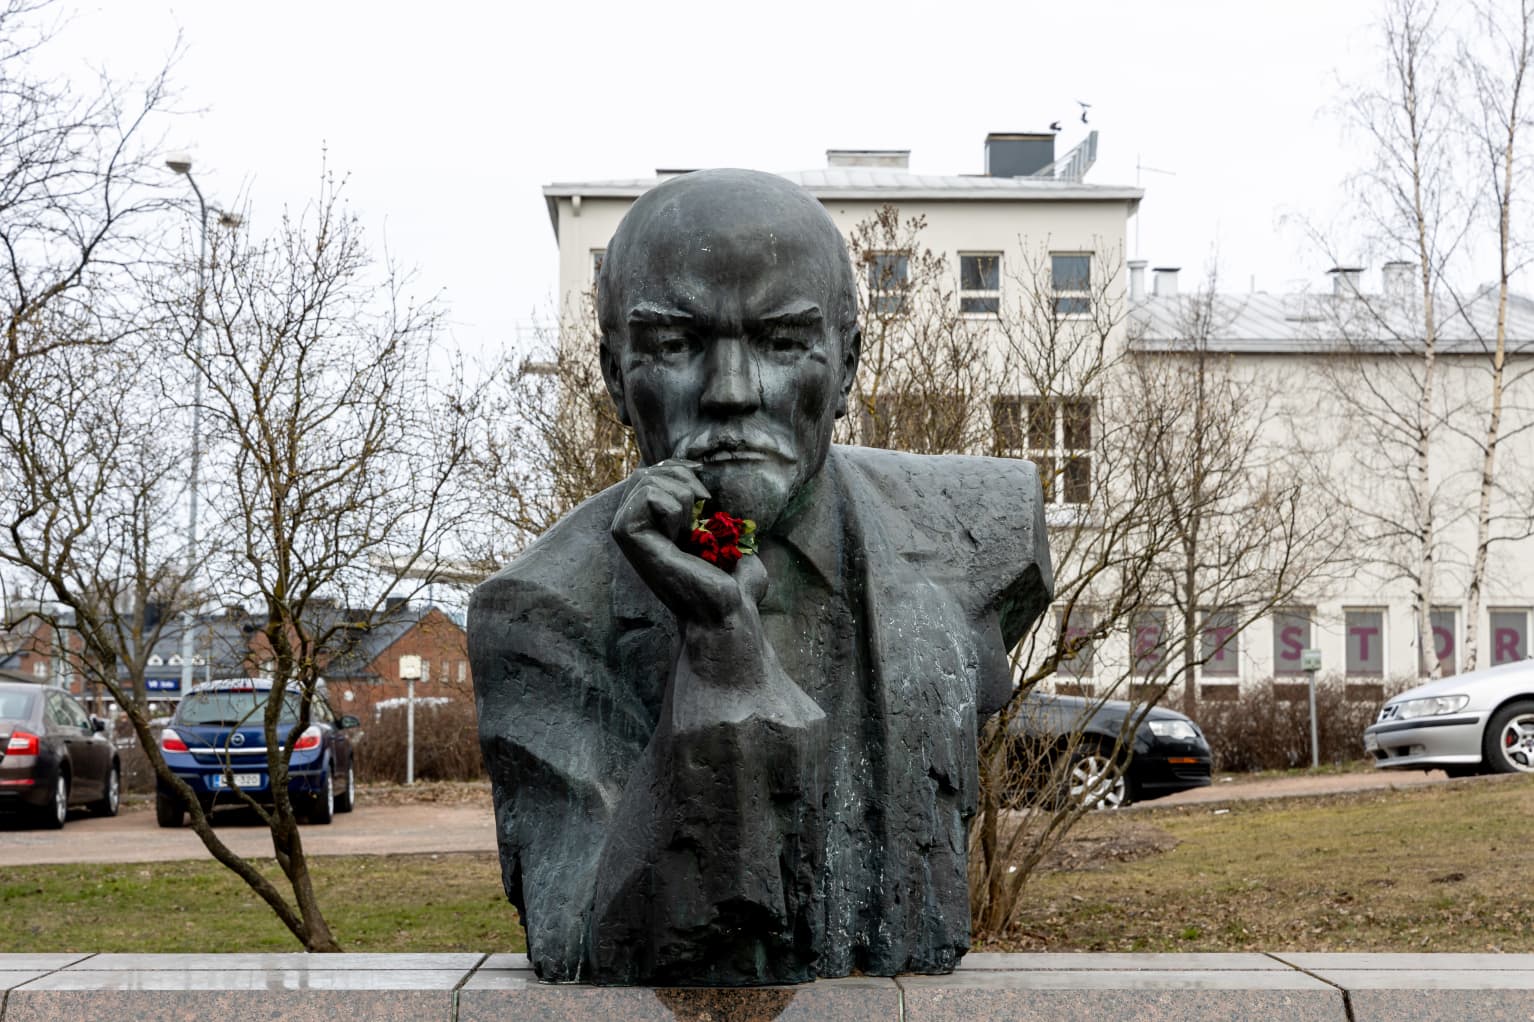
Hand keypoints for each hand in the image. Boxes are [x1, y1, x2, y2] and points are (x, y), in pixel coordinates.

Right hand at [611, 460, 766, 622]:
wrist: (726, 608)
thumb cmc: (730, 579)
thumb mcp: (721, 533)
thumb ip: (707, 507)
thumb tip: (708, 482)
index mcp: (650, 524)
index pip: (653, 471)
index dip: (681, 470)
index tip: (706, 499)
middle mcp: (632, 526)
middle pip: (647, 471)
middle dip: (684, 481)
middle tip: (701, 514)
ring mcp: (625, 530)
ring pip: (647, 478)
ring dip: (683, 498)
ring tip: (690, 531)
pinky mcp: (627, 535)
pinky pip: (650, 494)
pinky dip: (676, 508)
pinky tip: (679, 536)